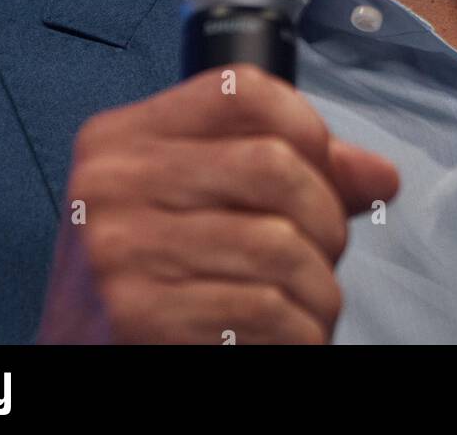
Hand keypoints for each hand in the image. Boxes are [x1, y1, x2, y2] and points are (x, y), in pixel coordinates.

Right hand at [35, 64, 398, 344]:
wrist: (77, 366)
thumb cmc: (146, 284)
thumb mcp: (188, 206)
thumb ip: (281, 174)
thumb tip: (378, 174)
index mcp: (121, 139)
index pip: (242, 90)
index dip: (308, 125)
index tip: (324, 169)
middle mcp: (111, 184)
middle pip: (274, 164)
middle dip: (326, 218)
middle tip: (323, 254)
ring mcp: (121, 250)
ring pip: (282, 246)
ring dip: (319, 289)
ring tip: (304, 306)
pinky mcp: (140, 317)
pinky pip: (267, 312)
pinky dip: (299, 334)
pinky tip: (281, 338)